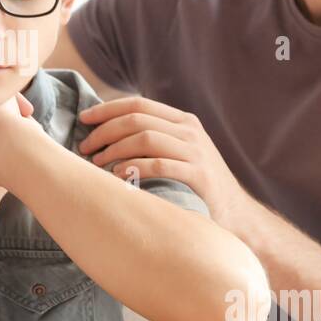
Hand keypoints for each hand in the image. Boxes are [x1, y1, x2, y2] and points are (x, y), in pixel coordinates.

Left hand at [77, 96, 243, 216]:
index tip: (83, 119)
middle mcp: (190, 131)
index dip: (107, 109)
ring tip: (97, 163)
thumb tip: (107, 133)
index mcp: (183, 121)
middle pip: (137, 119)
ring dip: (114, 150)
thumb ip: (154, 138)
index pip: (138, 104)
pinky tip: (118, 176)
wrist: (237, 216)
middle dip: (104, 131)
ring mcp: (196, 152)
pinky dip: (134, 168)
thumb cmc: (196, 186)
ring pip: (145, 138)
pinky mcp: (199, 175)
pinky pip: (159, 164)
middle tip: (85, 147)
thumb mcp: (180, 153)